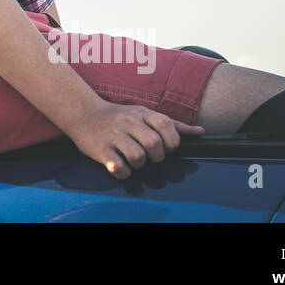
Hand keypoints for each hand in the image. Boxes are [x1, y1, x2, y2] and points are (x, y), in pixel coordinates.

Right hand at [65, 100, 205, 179]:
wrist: (83, 113)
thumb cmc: (118, 116)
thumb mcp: (144, 113)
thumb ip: (172, 124)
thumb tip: (201, 131)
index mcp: (141, 113)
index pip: (165, 124)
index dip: (171, 141)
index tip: (165, 147)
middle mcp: (128, 122)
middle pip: (154, 144)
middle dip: (156, 156)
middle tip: (150, 156)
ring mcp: (114, 135)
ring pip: (138, 157)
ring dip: (139, 165)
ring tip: (133, 160)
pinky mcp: (100, 149)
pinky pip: (119, 167)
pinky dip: (123, 172)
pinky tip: (120, 166)